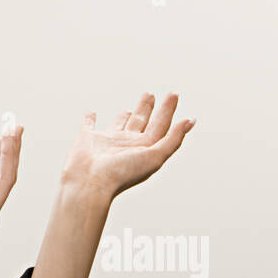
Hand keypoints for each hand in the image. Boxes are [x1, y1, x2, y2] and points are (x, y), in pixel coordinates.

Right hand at [61, 93, 194, 204]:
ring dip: (124, 116)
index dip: (168, 110)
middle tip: (150, 94)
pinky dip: (89, 119)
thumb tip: (190, 121)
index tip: (173, 94)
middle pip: (140, 122)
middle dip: (146, 108)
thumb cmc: (122, 173)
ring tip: (130, 108)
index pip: (160, 126)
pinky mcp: (87, 139)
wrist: (90, 183)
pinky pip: (89, 125)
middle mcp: (127, 144)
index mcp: (144, 148)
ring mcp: (107, 142)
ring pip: (118, 125)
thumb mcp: (155, 156)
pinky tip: (91, 113)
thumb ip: (173, 139)